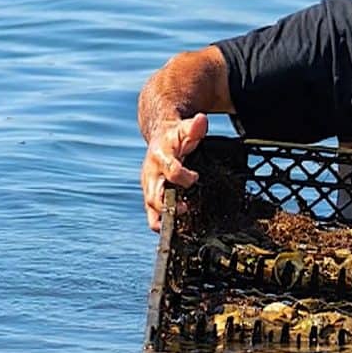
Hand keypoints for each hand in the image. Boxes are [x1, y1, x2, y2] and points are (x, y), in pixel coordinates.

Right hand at [140, 113, 207, 231]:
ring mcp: (150, 187)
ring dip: (164, 219)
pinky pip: (151, 215)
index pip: (170, 170)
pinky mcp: (151, 196)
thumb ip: (195, 127)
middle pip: (154, 195)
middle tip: (186, 210)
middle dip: (168, 205)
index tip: (194, 178)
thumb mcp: (186, 129)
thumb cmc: (176, 136)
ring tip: (179, 229)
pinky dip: (160, 224)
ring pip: (151, 208)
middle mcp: (151, 174)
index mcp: (160, 157)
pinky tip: (173, 232)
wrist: (160, 138)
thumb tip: (202, 120)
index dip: (182, 176)